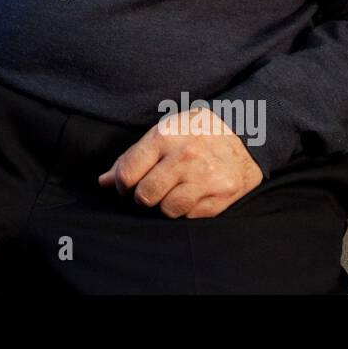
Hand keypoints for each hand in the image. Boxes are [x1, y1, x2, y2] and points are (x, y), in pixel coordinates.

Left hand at [96, 107, 262, 217]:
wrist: (244, 134)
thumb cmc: (195, 132)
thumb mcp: (163, 132)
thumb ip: (132, 157)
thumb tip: (104, 181)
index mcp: (165, 136)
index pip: (127, 174)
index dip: (122, 185)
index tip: (127, 185)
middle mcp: (185, 157)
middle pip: (145, 196)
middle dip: (143, 197)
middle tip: (151, 190)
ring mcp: (204, 178)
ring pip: (167, 210)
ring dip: (165, 205)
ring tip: (173, 191)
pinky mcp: (220, 196)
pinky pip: (190, 216)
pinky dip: (186, 210)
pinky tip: (192, 194)